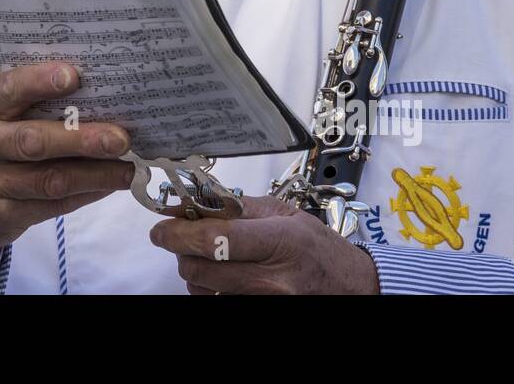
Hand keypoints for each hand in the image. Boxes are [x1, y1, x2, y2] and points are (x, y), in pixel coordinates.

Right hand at [0, 62, 133, 281]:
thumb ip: (32, 101)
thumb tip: (98, 93)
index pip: (8, 89)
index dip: (40, 82)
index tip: (76, 76)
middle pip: (31, 141)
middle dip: (81, 139)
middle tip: (121, 138)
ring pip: (47, 180)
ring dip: (94, 174)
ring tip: (126, 169)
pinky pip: (50, 206)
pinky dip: (85, 195)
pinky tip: (108, 185)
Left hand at [149, 196, 379, 293]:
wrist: (352, 288)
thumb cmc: (320, 250)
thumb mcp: (286, 215)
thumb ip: (240, 207)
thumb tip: (197, 200)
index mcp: (279, 242)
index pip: (214, 240)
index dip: (178, 232)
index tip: (161, 227)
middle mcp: (271, 279)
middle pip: (198, 268)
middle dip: (182, 250)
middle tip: (186, 237)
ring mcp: (264, 302)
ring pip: (201, 288)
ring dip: (196, 270)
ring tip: (213, 256)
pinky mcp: (256, 313)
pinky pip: (214, 302)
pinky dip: (210, 288)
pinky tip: (224, 276)